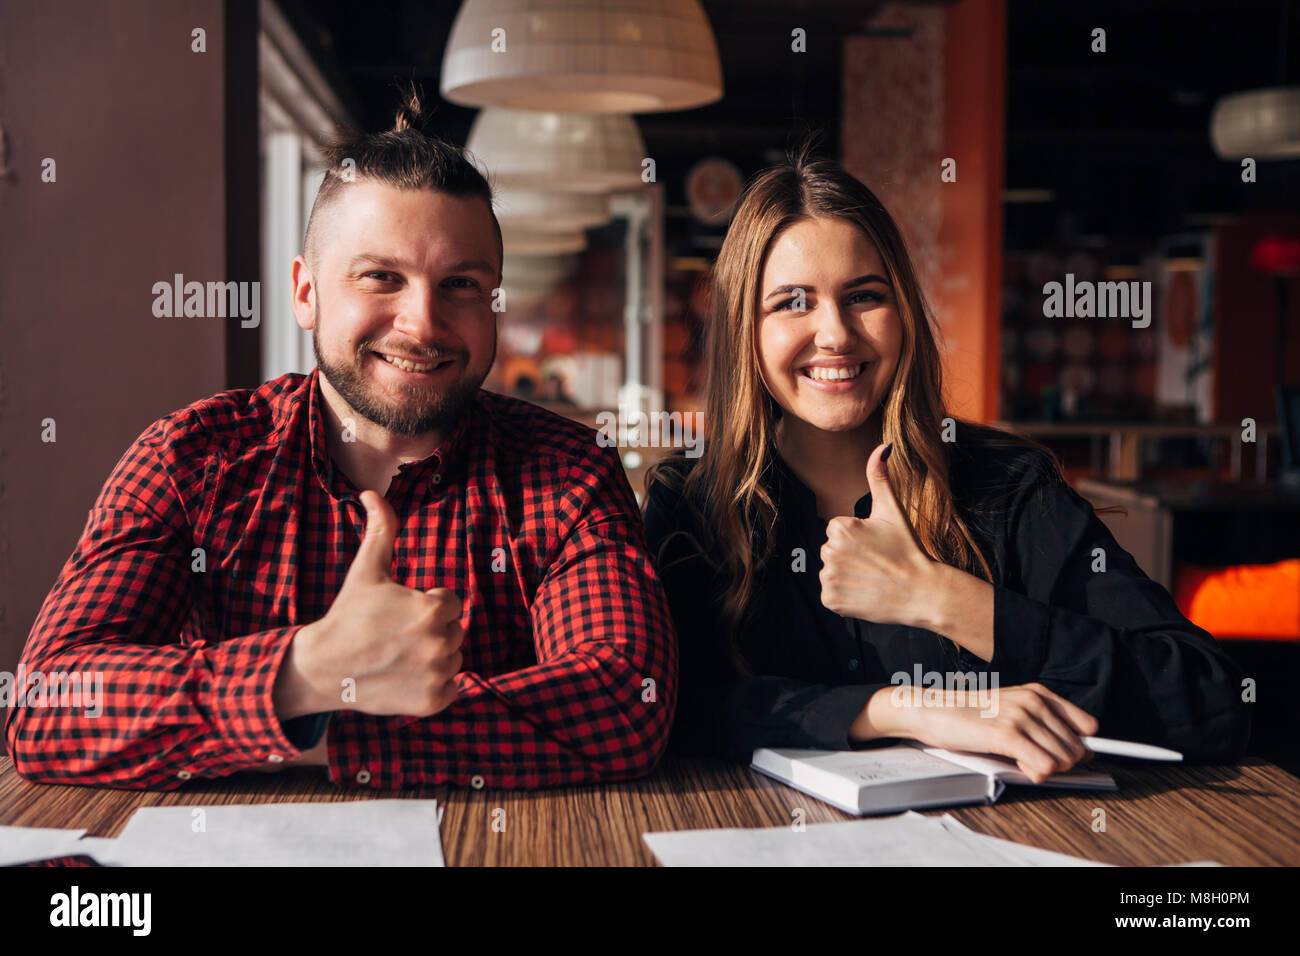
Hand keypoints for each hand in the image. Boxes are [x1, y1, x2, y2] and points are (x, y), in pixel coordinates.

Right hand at [275, 490, 462, 718]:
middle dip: (430, 631)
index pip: (451, 603)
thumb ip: (382, 530)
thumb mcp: (367, 569)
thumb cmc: (349, 615)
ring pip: (452, 659)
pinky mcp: (433, 702)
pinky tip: (403, 678)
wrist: (325, 667)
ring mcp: (438, 674)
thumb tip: (372, 493)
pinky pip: (449, 688)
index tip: (398, 614)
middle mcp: (441, 642)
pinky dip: (432, 686)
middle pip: (453, 631)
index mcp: (434, 608)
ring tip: (398, 656)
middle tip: (395, 636)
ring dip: (432, 658)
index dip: (426, 605)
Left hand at [819, 442, 938, 626]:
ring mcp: (829, 578)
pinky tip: (865, 593)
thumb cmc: (908, 549)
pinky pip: (831, 594)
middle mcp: (829, 551)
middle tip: (876, 563)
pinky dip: (844, 596)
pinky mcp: (831, 600)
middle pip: (831, 551)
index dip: (857, 539)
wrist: (921, 592)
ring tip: (871, 578)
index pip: (836, 530)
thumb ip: (880, 477)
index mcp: (840, 527)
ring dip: (847, 576)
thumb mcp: (892, 510)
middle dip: (850, 556)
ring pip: (830, 572)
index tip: (876, 547)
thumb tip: (882, 446)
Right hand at [858, 681, 1100, 782]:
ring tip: (1020, 760)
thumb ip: (1042, 724)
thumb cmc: (968, 714)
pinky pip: (1044, 766)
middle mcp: (1034, 702)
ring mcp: (1021, 716)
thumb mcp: (1010, 709)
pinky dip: (1035, 774)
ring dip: (1046, 769)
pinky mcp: (1007, 734)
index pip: (1088, 725)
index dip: (1084, 747)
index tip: (1080, 757)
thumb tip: (1077, 751)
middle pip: (1077, 748)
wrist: (932, 710)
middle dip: (1060, 762)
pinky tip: (1018, 765)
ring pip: (1064, 760)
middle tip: (1032, 760)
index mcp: (1039, 693)